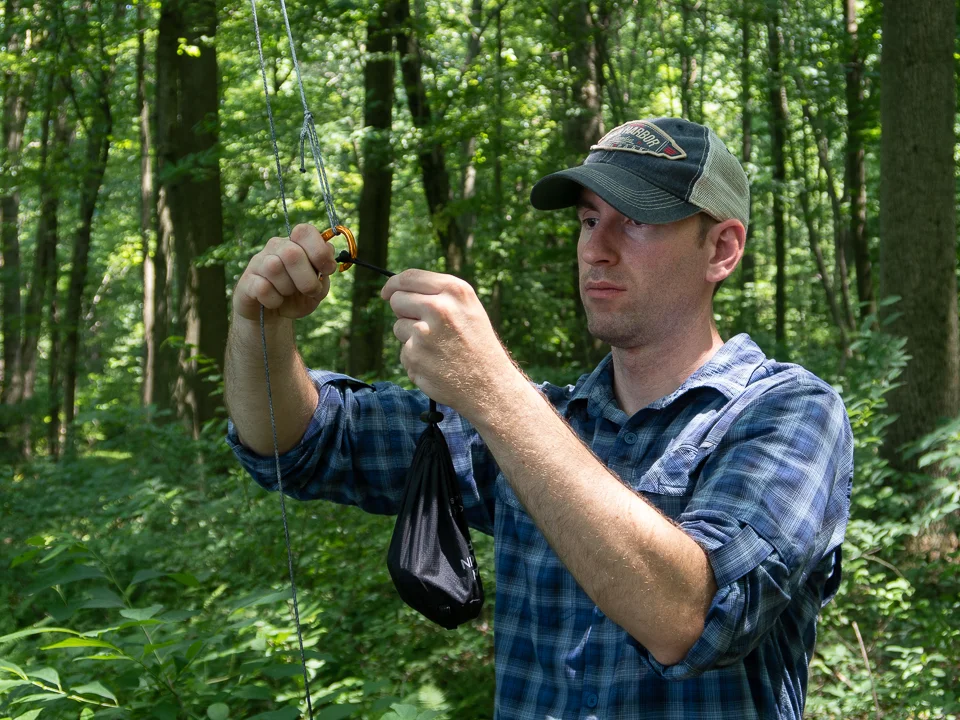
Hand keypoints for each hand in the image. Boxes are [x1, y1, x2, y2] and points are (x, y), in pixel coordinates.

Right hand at [233, 224, 339, 321]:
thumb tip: (327, 250)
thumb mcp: (318, 287)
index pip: (304, 231)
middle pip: (292, 253)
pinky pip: (262, 288)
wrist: (273, 315)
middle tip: (310, 291)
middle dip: (307, 279)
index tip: (327, 271)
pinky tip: (275, 302)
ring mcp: (258, 262)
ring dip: (288, 289)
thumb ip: (325, 270)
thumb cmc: (298, 296)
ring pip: (274, 267)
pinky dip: (274, 300)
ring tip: (287, 294)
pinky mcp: (246, 280)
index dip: (319, 251)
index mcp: (295, 243)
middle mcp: (275, 247)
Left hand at [381, 270, 520, 419]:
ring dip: (411, 338)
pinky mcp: (414, 356)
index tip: (387, 292)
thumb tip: (397, 290)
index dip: (393, 284)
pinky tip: (436, 365)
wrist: (489, 385)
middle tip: (425, 327)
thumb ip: (438, 295)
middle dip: (403, 312)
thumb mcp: (468, 308)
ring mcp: (424, 333)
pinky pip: (404, 352)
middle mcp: (439, 308)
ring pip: (398, 327)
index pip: (410, 277)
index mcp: (454, 291)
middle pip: (397, 300)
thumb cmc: (477, 345)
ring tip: (439, 349)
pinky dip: (415, 360)